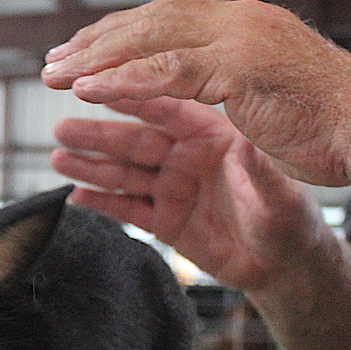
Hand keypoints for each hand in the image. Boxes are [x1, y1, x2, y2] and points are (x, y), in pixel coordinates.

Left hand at [42, 0, 350, 186]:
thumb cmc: (334, 127)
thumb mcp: (276, 94)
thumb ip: (239, 82)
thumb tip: (216, 88)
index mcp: (248, 26)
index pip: (171, 19)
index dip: (123, 32)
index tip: (83, 48)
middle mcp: (240, 23)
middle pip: (151, 22)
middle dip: (97, 40)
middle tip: (52, 59)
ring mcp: (239, 42)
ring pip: (149, 42)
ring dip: (96, 59)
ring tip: (53, 76)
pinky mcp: (238, 71)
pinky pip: (164, 74)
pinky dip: (122, 79)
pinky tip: (85, 90)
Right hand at [51, 98, 330, 292]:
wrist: (288, 263)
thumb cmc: (292, 217)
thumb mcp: (281, 192)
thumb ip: (260, 169)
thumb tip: (251, 143)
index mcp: (213, 133)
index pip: (166, 106)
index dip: (131, 96)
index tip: (99, 85)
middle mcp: (187, 155)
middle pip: (134, 138)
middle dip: (97, 133)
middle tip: (63, 125)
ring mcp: (173, 187)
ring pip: (124, 171)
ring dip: (90, 164)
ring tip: (58, 156)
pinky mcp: (166, 221)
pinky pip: (127, 209)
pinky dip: (101, 203)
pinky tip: (74, 195)